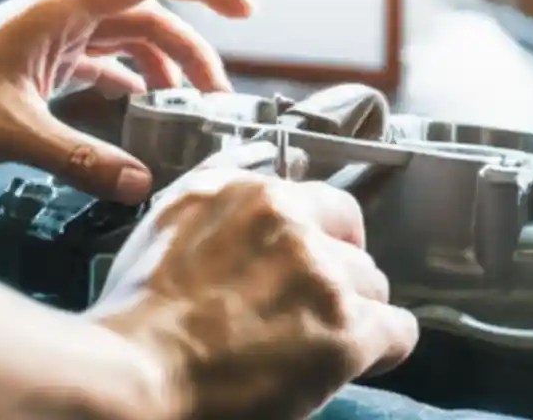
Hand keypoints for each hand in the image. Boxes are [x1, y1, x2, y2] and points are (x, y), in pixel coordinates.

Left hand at [0, 0, 251, 201]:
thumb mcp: (9, 133)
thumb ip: (79, 160)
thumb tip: (139, 184)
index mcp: (62, 12)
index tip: (248, 9)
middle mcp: (64, 19)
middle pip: (152, 19)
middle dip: (194, 54)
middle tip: (219, 100)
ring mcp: (53, 41)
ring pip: (131, 43)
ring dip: (165, 72)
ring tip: (188, 112)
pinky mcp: (43, 67)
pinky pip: (105, 67)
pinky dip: (131, 88)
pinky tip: (140, 118)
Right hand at [88, 151, 418, 419]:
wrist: (132, 376)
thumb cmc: (137, 312)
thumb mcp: (170, 218)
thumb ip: (221, 179)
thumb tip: (257, 156)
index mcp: (255, 194)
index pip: (328, 205)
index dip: (324, 241)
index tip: (310, 268)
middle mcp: (295, 225)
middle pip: (355, 248)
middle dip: (338, 279)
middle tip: (305, 313)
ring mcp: (324, 277)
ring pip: (376, 289)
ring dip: (354, 316)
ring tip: (312, 345)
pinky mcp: (346, 330)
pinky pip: (400, 332)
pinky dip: (382, 350)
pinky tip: (350, 363)